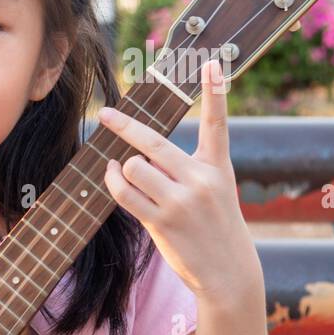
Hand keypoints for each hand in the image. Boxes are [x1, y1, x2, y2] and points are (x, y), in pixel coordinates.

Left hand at [97, 58, 261, 301]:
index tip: (213, 62)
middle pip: (153, 142)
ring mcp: (181, 201)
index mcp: (218, 167)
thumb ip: (189, 167)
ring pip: (134, 167)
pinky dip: (113, 182)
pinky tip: (111, 177)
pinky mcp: (163, 222)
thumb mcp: (217, 191)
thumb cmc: (216, 227)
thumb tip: (141, 153)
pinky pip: (124, 193)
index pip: (217, 123)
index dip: (216, 92)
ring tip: (128, 174)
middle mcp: (201, 180)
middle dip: (125, 126)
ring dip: (124, 169)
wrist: (228, 272)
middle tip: (106, 114)